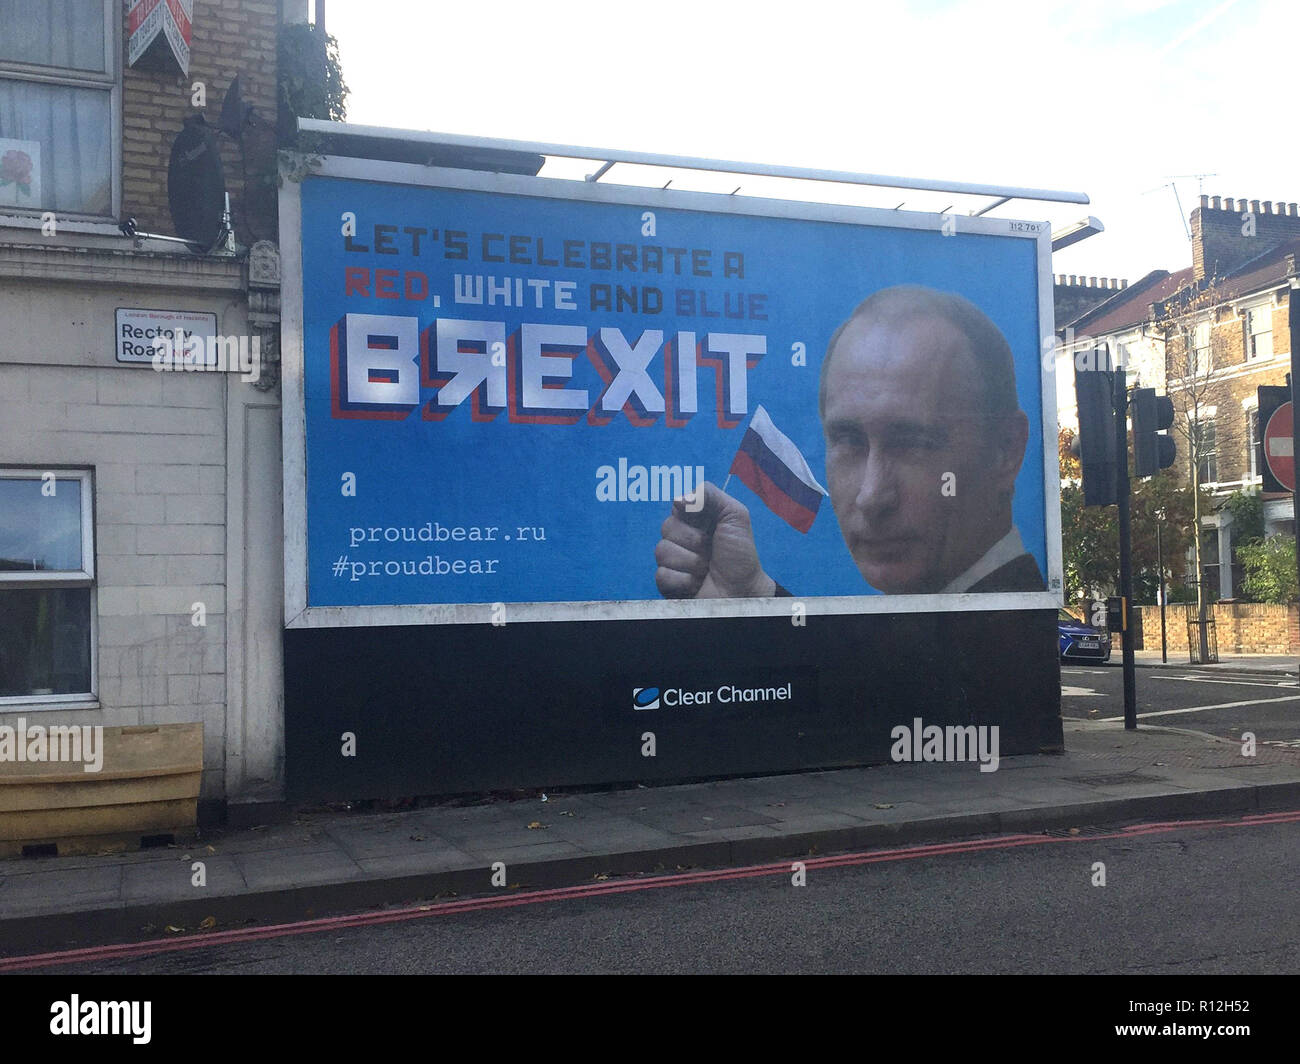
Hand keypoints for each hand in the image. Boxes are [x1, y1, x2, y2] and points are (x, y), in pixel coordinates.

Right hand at [654, 481, 775, 598]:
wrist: (743, 590)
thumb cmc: (740, 555)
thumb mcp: (734, 515)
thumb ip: (709, 495)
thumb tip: (678, 499)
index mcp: (694, 520)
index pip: (677, 506)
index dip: (692, 514)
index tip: (710, 524)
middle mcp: (680, 538)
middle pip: (667, 527)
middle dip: (694, 541)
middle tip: (711, 550)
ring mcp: (672, 561)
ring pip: (662, 551)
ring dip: (691, 563)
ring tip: (707, 569)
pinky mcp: (667, 583)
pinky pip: (662, 574)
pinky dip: (684, 580)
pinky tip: (697, 583)